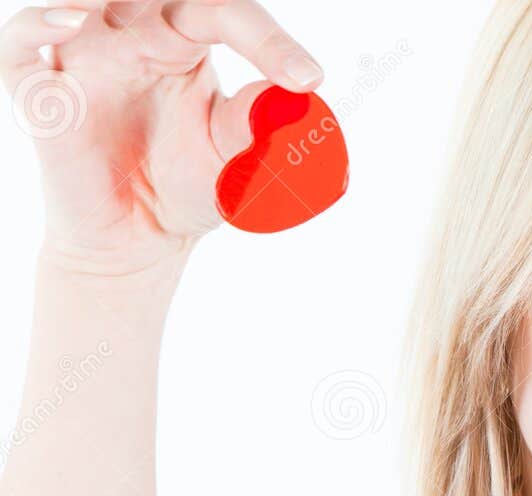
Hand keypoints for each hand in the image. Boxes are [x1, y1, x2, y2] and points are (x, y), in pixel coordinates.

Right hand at [1, 0, 322, 275]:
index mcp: (182, 42)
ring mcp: (82, 57)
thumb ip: (257, 125)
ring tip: (127, 2)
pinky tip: (71, 24)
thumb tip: (292, 99)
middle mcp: (129, 36)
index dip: (267, 41)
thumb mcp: (235, 159)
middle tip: (226, 19)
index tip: (310, 79)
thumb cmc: (188, 189)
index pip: (222, 13)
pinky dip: (38, 25)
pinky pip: (22, 42)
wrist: (140, 242)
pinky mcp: (42, 91)